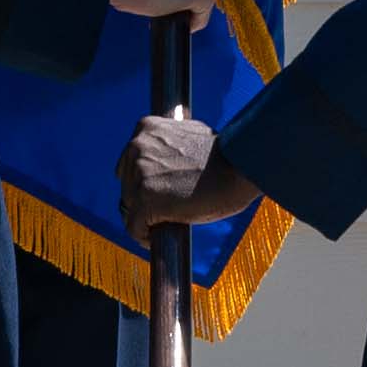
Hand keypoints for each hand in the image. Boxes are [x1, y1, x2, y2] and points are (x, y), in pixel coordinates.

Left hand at [123, 111, 256, 234]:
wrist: (240, 167)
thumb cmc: (225, 156)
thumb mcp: (188, 135)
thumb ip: (168, 146)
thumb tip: (165, 161)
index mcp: (146, 128)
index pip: (129, 163)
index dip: (142, 181)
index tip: (157, 192)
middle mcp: (137, 147)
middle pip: (127, 185)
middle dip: (143, 199)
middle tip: (165, 210)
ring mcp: (139, 174)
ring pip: (130, 207)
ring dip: (145, 218)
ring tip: (165, 224)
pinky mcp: (145, 200)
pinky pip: (134, 227)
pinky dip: (144, 236)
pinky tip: (157, 238)